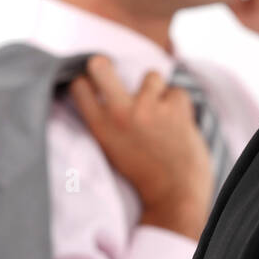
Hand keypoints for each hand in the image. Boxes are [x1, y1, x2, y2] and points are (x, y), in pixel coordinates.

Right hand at [68, 55, 212, 238]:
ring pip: (151, 76)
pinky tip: (179, 124)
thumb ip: (107, 123)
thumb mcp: (112, 150)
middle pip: (100, 65)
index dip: (86, 79)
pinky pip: (177, 92)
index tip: (91, 81)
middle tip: (105, 65)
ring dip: (157, 91)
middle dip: (103, 63)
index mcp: (100, 127)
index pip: (79, 86)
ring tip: (160, 114)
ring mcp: (148, 108)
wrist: (175, 194)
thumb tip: (100, 92)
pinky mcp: (174, 108)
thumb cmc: (144, 175)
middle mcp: (120, 114)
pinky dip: (180, 105)